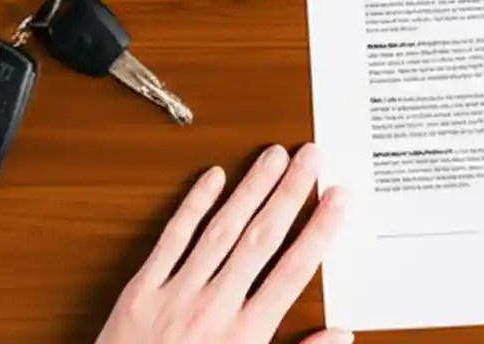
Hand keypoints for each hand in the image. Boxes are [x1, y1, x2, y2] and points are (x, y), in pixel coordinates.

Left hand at [95, 143, 352, 343]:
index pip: (293, 271)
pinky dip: (191, 207)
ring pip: (221, 230)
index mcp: (245, 336)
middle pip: (261, 239)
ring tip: (272, 156)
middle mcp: (214, 309)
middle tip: (310, 157)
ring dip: (250, 189)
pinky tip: (212, 178)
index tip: (338, 198)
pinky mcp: (141, 292)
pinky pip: (170, 241)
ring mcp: (176, 295)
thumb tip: (341, 334)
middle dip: (289, 193)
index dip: (320, 230)